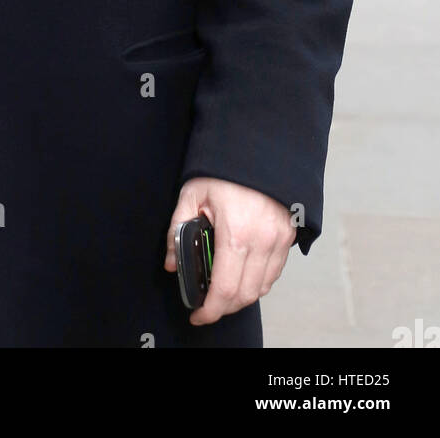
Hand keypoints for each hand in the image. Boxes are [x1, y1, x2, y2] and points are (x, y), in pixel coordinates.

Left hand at [164, 177, 295, 324]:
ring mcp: (279, 239)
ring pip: (263, 287)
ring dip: (242, 297)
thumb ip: (178, 229)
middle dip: (224, 307)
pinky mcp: (289, 235)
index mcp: (236, 233)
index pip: (225, 289)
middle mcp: (262, 241)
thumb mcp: (192, 193)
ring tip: (223, 291)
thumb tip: (173, 263)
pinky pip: (275, 272)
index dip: (210, 310)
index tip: (198, 315)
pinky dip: (259, 282)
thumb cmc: (223, 168)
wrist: (257, 146)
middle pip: (245, 295)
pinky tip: (242, 274)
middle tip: (207, 305)